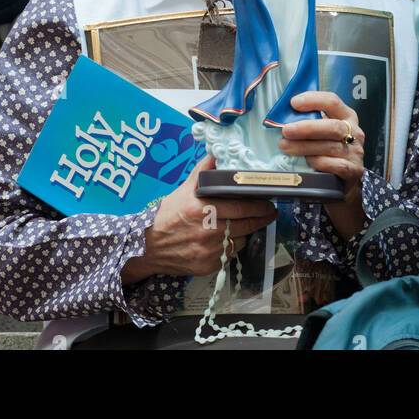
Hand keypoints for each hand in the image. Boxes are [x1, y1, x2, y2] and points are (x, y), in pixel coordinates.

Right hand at [121, 156, 276, 283]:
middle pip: (246, 223)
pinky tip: (228, 238)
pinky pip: (230, 254)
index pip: (241, 205)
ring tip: (248, 224)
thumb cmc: (167, 215)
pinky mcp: (209, 266)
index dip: (258, 204)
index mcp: (203, 208)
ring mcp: (210, 250)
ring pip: (241, 240)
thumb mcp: (183, 190)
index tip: (268, 202)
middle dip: (262, 218)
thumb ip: (203, 172)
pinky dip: (232, 246)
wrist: (149, 246)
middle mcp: (208, 230)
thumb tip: (216, 153)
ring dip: (246, 232)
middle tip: (270, 212)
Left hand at [282, 91, 365, 240]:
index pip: (332, 101)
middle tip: (285, 131)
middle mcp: (355, 132)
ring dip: (304, 146)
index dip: (313, 100)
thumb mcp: (324, 130)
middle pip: (332, 126)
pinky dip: (318, 162)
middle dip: (306, 128)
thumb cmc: (328, 149)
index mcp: (347, 116)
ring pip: (330, 146)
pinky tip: (306, 161)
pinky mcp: (353, 171)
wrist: (343, 181)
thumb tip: (282, 113)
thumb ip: (310, 120)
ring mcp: (355, 152)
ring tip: (284, 146)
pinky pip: (335, 165)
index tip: (293, 103)